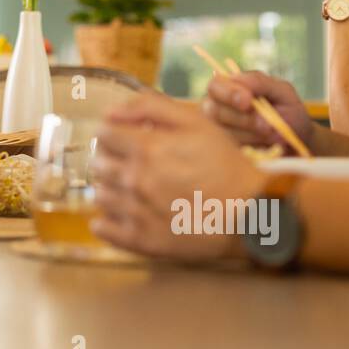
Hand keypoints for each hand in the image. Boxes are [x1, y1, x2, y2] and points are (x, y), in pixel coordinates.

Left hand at [92, 92, 264, 259]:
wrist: (250, 213)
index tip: (125, 139)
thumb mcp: (196, 122)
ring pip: (99, 195)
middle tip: (134, 164)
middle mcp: (135, 180)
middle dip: (111, 159)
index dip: (113, 133)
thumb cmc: (225, 164)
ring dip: (111, 189)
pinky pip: (102, 228)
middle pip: (98, 164)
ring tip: (136, 190)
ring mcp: (136, 212)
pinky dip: (106, 221)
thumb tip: (111, 111)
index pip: (103, 134)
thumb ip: (150, 107)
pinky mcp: (141, 241)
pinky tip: (125, 214)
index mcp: (146, 148)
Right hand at [202, 70, 313, 151]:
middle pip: (214, 111)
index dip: (229, 93)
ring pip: (224, 132)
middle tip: (267, 126)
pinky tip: (267, 146)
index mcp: (229, 88)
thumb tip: (237, 78)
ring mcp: (219, 132)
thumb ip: (260, 82)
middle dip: (243, 119)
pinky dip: (252, 148)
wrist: (298, 144)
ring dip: (252, 135)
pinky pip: (230, 150)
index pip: (216, 86)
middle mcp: (217, 108)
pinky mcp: (225, 151)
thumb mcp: (282, 92)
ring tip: (274, 136)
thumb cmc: (288, 113)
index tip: (248, 101)